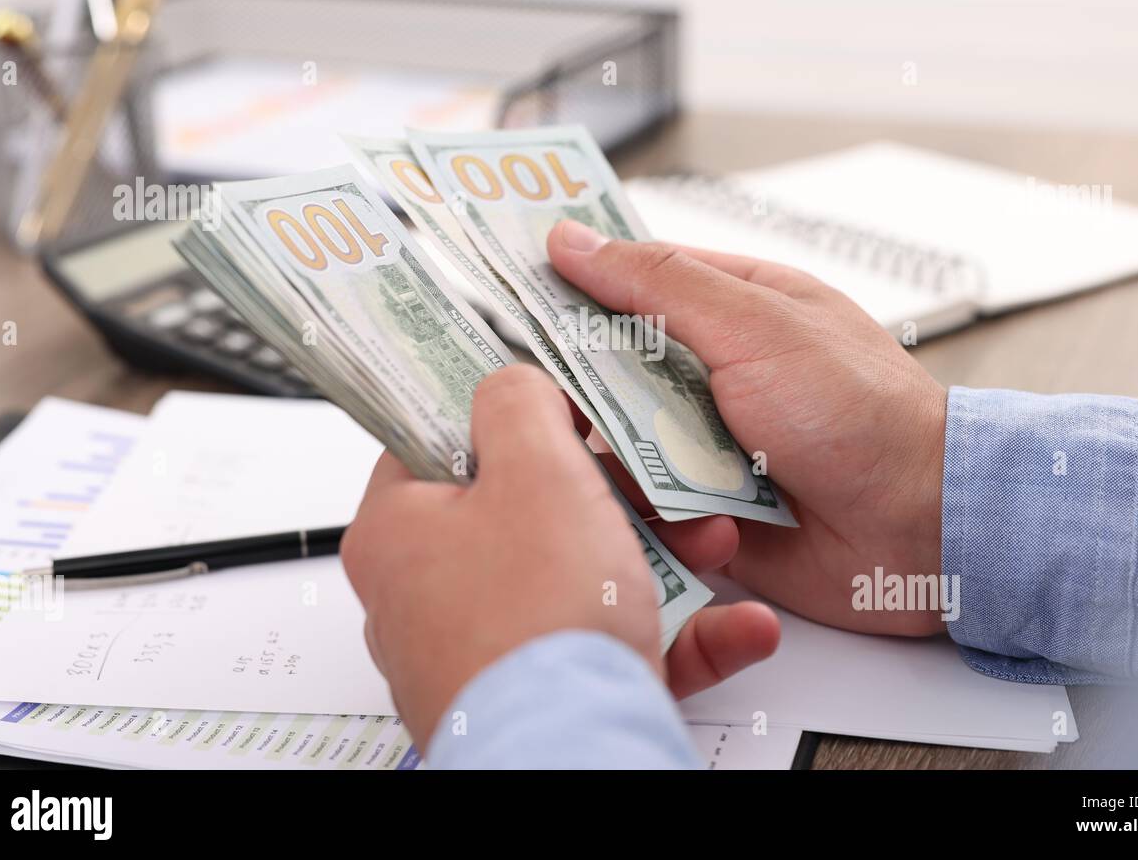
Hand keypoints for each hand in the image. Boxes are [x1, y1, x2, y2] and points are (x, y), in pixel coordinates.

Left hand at [342, 363, 778, 750]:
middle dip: (616, 492)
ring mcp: (486, 651)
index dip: (503, 410)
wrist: (567, 755)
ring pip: (580, 580)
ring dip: (663, 559)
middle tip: (654, 478)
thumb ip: (520, 402)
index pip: (438, 441)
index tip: (554, 396)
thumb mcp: (537, 470)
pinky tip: (738, 625)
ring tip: (713, 542)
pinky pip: (613, 649)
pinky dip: (678, 634)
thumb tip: (513, 382)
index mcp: (400, 531)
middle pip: (525, 511)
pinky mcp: (542, 698)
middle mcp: (429, 596)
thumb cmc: (534, 624)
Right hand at [548, 219, 948, 635]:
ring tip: (658, 475)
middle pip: (609, 370)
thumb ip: (658, 284)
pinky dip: (654, 517)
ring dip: (625, 464)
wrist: (922, 531)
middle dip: (581, 390)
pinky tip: (691, 522)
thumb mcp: (753, 324)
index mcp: (731, 309)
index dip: (567, 284)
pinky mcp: (705, 512)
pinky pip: (645, 508)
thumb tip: (571, 240)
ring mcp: (708, 444)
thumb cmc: (857, 410)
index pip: (628, 280)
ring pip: (616, 444)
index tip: (502, 288)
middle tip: (547, 402)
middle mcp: (714, 374)